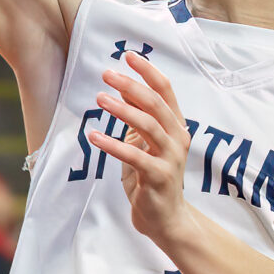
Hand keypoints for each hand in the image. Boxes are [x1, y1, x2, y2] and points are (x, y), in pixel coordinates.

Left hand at [87, 51, 196, 255]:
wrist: (165, 218)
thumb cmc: (153, 177)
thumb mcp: (145, 142)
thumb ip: (139, 116)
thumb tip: (124, 87)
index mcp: (176, 126)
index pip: (166, 90)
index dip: (148, 71)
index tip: (129, 55)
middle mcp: (178, 138)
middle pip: (156, 104)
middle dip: (131, 85)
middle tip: (106, 74)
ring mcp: (171, 158)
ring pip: (148, 125)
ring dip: (122, 110)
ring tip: (100, 98)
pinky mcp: (159, 176)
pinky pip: (135, 156)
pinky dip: (113, 145)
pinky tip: (95, 136)